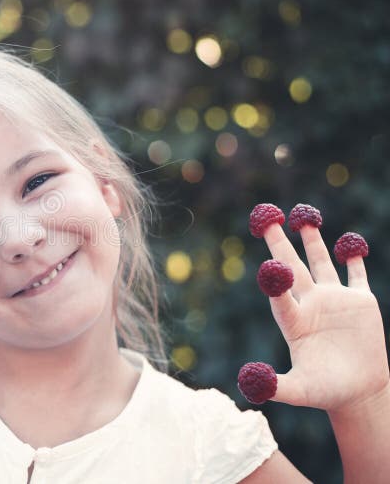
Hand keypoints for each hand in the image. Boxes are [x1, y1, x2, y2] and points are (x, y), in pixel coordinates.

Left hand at [260, 220, 388, 412]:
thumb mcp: (299, 391)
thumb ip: (274, 386)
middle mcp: (310, 304)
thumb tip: (248, 382)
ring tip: (302, 216)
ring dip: (311, 240)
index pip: (281, 296)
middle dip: (279, 242)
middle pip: (291, 266)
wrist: (357, 392)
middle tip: (265, 216)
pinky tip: (347, 239)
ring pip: (320, 262)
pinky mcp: (359, 301)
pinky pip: (356, 272)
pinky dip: (353, 255)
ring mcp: (334, 300)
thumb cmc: (325, 392)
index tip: (270, 265)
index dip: (276, 282)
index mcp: (294, 322)